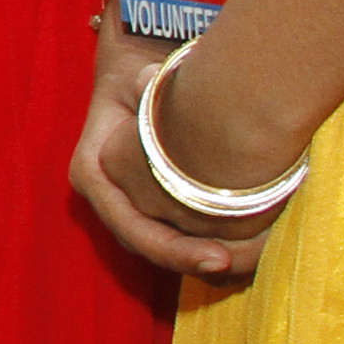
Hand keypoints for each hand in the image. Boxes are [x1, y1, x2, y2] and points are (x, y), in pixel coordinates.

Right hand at [71, 23, 276, 284]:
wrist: (141, 83)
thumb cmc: (144, 83)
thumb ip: (147, 87)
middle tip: (238, 264)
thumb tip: (150, 79)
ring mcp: (128, 209)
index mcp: (95, 172)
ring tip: (248, 259)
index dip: (174, 248)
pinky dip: (207, 245)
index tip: (219, 256)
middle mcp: (108, 199)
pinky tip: (245, 248)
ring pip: (164, 248)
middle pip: (150, 245)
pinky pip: (176, 240)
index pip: (132, 227)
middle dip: (192, 260)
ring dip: (203, 257)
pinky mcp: (151, 213)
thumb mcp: (141, 81)